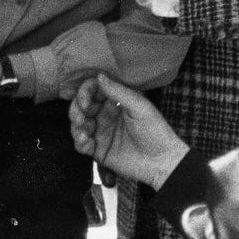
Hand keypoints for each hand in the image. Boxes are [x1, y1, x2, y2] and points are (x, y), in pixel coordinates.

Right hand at [68, 73, 187, 189]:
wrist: (162, 162)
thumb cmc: (155, 131)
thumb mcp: (140, 107)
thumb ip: (118, 91)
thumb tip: (99, 76)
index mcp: (114, 101)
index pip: (93, 90)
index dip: (85, 92)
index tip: (85, 100)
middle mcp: (104, 115)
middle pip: (81, 106)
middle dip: (76, 109)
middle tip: (81, 116)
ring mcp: (100, 132)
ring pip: (78, 124)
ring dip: (75, 126)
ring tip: (82, 132)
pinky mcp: (98, 150)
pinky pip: (81, 144)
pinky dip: (79, 142)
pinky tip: (85, 142)